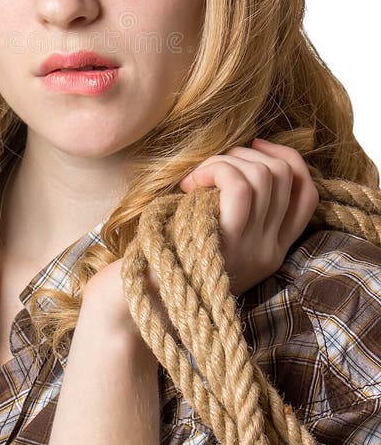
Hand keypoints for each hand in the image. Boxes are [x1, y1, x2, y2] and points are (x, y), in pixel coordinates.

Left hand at [82, 139, 318, 340]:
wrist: (139, 298)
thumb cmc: (166, 253)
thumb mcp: (214, 230)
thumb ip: (238, 205)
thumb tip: (246, 154)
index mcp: (271, 250)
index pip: (306, 195)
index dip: (286, 159)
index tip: (254, 146)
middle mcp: (269, 251)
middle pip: (284, 177)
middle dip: (246, 154)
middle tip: (210, 167)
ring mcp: (253, 249)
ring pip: (263, 176)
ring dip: (225, 161)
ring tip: (196, 177)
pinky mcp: (229, 242)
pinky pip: (239, 187)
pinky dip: (216, 169)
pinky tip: (192, 183)